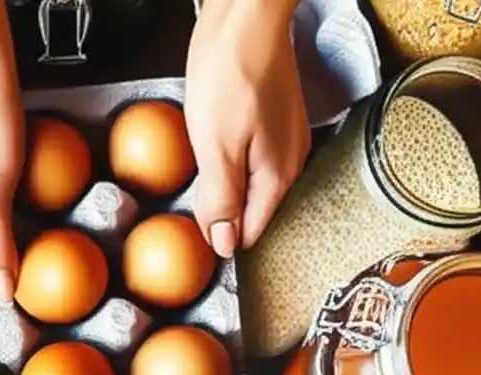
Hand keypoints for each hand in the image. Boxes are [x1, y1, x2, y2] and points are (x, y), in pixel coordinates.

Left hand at [185, 0, 309, 257]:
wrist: (246, 15)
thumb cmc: (230, 74)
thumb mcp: (216, 147)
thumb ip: (222, 199)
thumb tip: (225, 245)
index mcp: (277, 177)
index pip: (250, 232)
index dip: (220, 237)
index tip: (192, 231)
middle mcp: (290, 161)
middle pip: (254, 209)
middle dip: (223, 212)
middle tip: (190, 201)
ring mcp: (286, 137)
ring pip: (253, 181)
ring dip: (226, 184)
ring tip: (199, 174)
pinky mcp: (276, 117)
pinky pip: (254, 155)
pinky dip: (232, 158)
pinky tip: (214, 144)